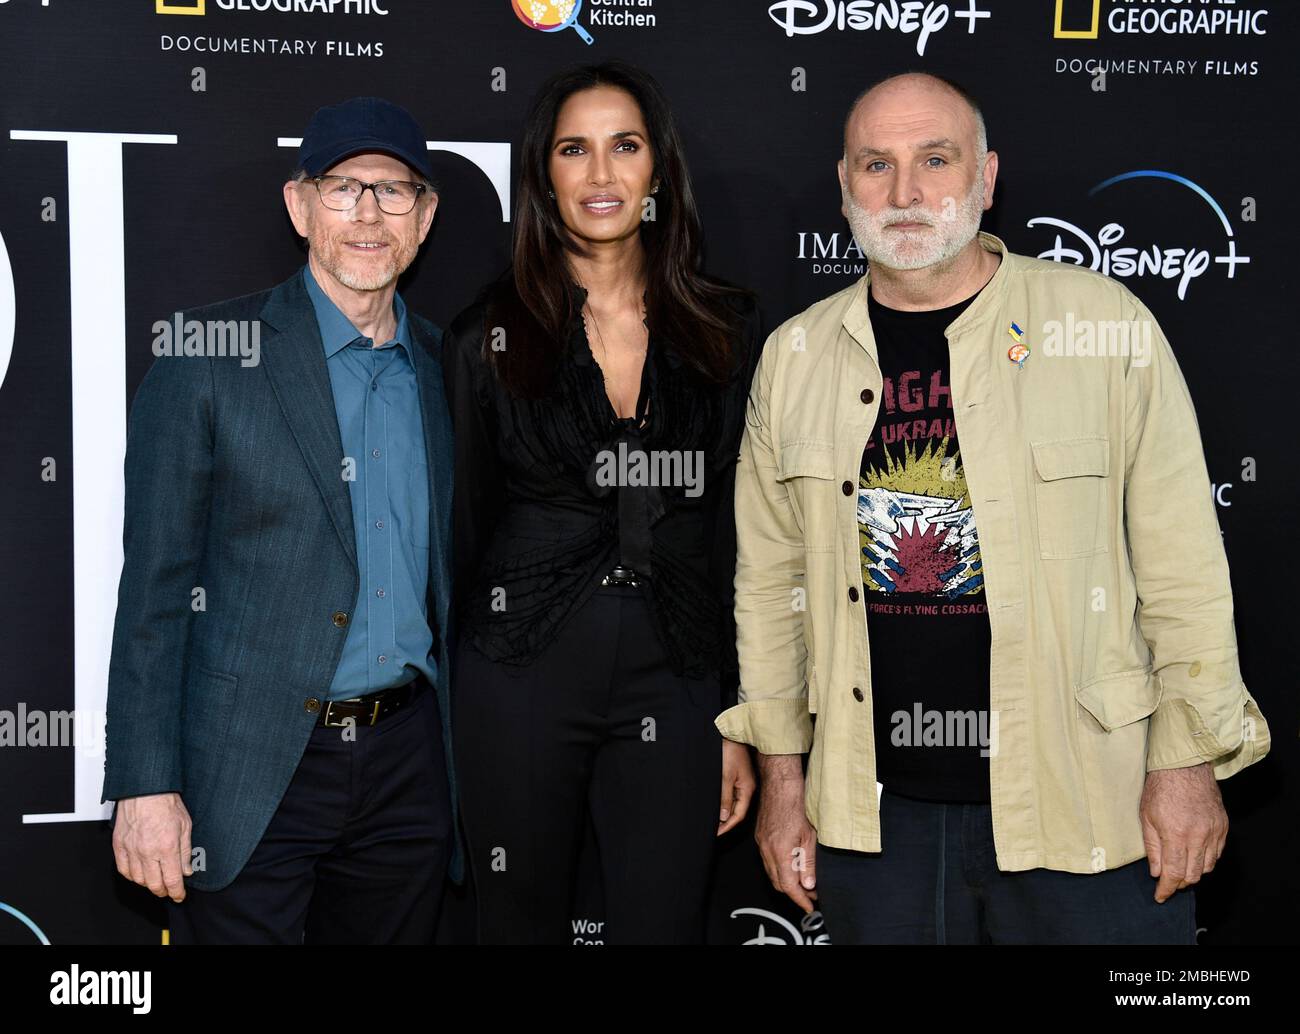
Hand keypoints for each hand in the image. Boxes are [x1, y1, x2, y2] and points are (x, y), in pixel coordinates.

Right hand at [111, 792, 193, 901]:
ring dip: (148, 884)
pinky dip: (132, 876)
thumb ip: (186, 851)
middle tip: (169, 890)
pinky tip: (139, 873)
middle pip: (154, 884)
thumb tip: (186, 871)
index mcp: (167, 847)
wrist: (145, 790)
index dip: (177, 892)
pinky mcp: (119, 846)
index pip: (172, 880)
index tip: (179, 896)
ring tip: (156, 881)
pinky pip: (123, 869)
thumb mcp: (185, 826)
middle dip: (163, 891)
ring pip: (138, 879)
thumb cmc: (166, 804)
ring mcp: (131, 850)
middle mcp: (148, 851)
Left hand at [718, 739, 755, 834]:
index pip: (739, 815)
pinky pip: (731, 794)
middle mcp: (747, 787)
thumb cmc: (729, 752)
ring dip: (724, 813)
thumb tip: (724, 817)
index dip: (728, 826)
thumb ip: (725, 797)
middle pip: (738, 810)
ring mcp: (742, 782)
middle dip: (725, 822)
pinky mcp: (737, 777)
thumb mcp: (725, 776)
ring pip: (734, 803)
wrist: (730, 733)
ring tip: (712, 822)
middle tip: (713, 831)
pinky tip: (716, 806)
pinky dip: (724, 802)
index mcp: (747, 789)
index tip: (716, 833)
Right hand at [754, 755, 817, 912]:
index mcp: (780, 851)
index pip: (789, 886)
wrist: (780, 783)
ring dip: (787, 881)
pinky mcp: (760, 836)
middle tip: (811, 895)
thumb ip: (808, 862)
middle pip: (778, 882)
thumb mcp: (810, 836)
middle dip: (794, 892)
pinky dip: (779, 868)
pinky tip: (791, 864)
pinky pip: (768, 860)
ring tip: (804, 881)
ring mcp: (761, 843)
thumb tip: (808, 884)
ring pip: (772, 872)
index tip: (809, 906)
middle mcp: (767, 850)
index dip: (800, 899)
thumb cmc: (797, 804)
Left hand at [1140, 762, 1227, 902]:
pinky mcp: (1223, 826)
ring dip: (1193, 873)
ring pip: (1207, 867)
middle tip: (1168, 883)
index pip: (1174, 873)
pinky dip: (1206, 861)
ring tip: (1180, 870)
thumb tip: (1156, 873)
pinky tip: (1195, 857)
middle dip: (1180, 883)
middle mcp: (1198, 836)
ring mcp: (1214, 832)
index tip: (1160, 896)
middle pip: (1193, 874)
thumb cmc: (1160, 789)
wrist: (1185, 767)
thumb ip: (1152, 848)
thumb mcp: (1146, 817)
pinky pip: (1217, 853)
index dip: (1167, 889)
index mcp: (1176, 834)